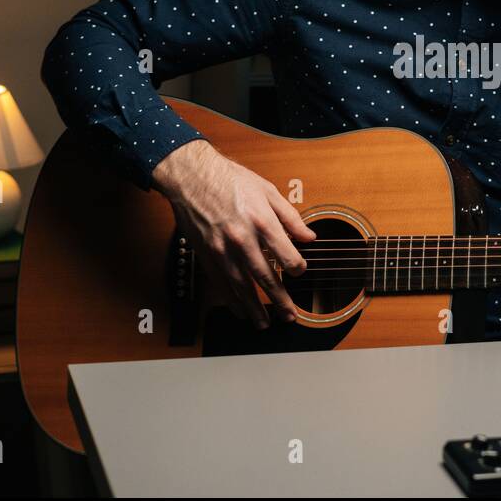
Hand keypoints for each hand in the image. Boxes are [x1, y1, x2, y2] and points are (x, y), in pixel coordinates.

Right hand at [151, 139, 315, 328]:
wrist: (192, 176)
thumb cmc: (230, 179)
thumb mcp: (268, 191)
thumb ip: (290, 217)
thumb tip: (308, 237)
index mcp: (261, 220)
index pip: (286, 254)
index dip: (296, 267)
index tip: (299, 272)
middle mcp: (242, 238)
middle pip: (265, 276)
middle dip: (279, 299)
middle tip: (290, 316)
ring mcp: (222, 249)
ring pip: (241, 286)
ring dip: (254, 308)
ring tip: (265, 323)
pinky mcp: (206, 254)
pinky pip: (220, 283)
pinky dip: (231, 299)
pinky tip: (240, 310)